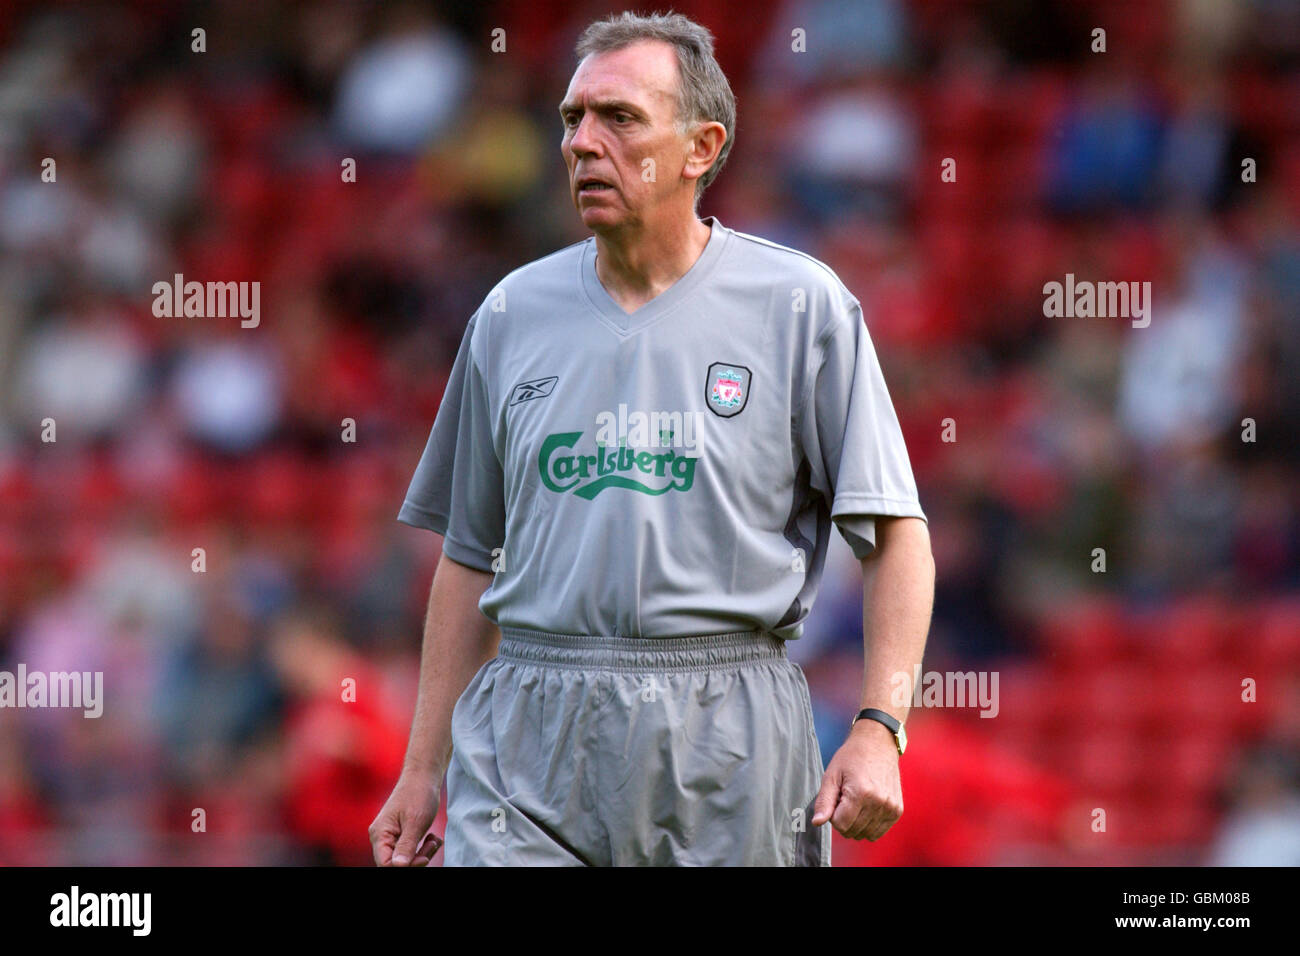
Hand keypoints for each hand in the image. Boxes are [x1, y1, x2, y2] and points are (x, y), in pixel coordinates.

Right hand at [370, 769, 443, 865]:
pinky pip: (410, 851)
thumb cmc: (419, 794)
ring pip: (405, 859)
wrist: (424, 776)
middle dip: (417, 860)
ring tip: (434, 839)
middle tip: (432, 845)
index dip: (406, 866)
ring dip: (423, 854)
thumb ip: (406, 846)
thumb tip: (398, 867)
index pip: (386, 864)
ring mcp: (390, 836)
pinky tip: (432, 838)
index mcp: (380, 834)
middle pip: (396, 864)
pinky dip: (423, 848)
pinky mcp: (400, 835)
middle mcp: (381, 837)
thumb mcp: (416, 822)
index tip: (424, 858)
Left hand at [810, 718, 902, 839]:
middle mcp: (878, 802)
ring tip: (857, 802)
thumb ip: (823, 801)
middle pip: (853, 832)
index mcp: (861, 793)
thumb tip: (817, 823)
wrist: (878, 743)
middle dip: (844, 819)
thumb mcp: (832, 775)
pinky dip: (869, 825)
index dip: (833, 814)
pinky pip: (878, 832)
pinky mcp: (897, 810)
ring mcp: (890, 807)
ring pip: (866, 835)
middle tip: (845, 798)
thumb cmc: (851, 757)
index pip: (840, 825)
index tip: (836, 798)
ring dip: (857, 823)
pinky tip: (867, 807)